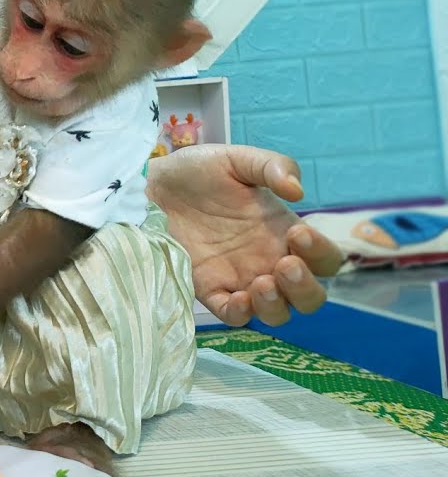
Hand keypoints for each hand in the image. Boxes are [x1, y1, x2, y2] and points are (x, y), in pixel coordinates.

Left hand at [146, 145, 345, 326]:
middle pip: (308, 296)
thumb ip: (272, 166)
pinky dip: (242, 314)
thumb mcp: (237, 160)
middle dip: (305, 288)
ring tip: (261, 282)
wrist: (152, 185)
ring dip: (277, 305)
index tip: (298, 233)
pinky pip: (234, 316)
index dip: (321, 252)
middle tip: (284, 265)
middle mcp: (268, 261)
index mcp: (283, 232)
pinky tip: (239, 298)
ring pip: (276, 313)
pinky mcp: (208, 290)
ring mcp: (239, 279)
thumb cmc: (198, 171)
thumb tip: (297, 191)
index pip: (324, 259)